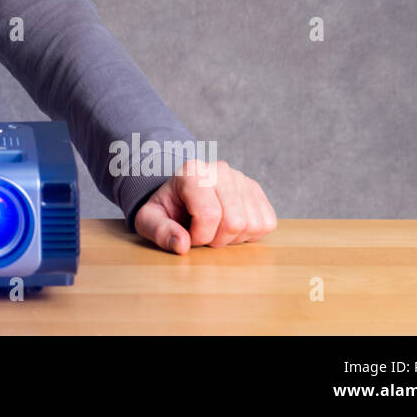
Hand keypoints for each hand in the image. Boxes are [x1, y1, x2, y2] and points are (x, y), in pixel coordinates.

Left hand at [133, 159, 276, 253]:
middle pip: (235, 221)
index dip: (199, 237)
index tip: (188, 235)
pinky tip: (230, 228)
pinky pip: (267, 223)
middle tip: (203, 235)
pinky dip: (250, 234)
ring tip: (216, 230)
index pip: (209, 215)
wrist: (179, 196)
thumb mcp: (149, 219)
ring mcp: (241, 179)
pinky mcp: (256, 190)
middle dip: (217, 240)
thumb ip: (160, 231)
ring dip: (234, 238)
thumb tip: (182, 245)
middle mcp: (220, 170)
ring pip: (253, 224)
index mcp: (192, 172)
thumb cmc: (166, 209)